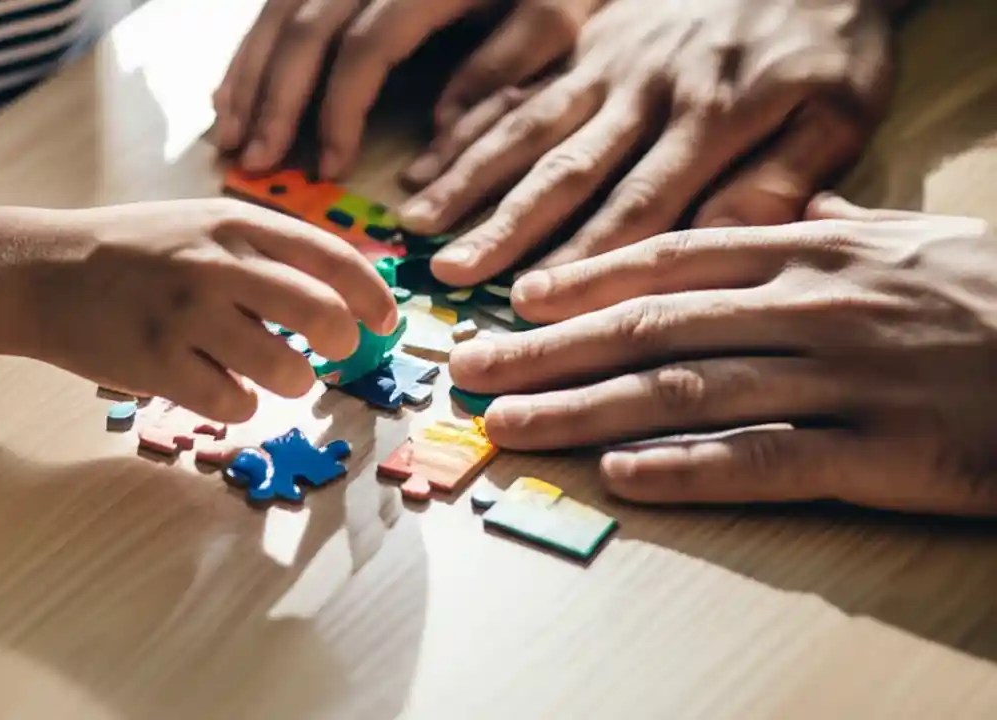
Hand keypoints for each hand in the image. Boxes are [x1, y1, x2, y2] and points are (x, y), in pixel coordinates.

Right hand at [18, 199, 397, 421]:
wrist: (41, 270)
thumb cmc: (134, 251)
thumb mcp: (202, 223)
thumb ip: (266, 249)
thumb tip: (344, 292)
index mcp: (235, 222)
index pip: (330, 257)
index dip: (372, 294)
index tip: (387, 322)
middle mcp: (216, 264)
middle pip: (320, 314)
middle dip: (341, 342)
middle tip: (332, 352)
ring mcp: (186, 315)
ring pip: (283, 369)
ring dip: (292, 382)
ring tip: (274, 375)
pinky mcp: (157, 363)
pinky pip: (233, 403)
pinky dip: (241, 405)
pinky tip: (222, 390)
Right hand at [213, 0, 591, 178]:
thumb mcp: (555, 13)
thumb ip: (503, 68)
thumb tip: (441, 132)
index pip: (363, 48)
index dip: (339, 110)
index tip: (328, 168)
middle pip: (304, 28)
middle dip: (273, 100)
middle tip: (254, 162)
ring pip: (278, 10)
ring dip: (248, 75)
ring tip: (229, 135)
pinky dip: (251, 46)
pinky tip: (234, 90)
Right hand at [401, 0, 892, 286]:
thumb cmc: (830, 40)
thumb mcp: (840, 109)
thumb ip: (785, 177)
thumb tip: (723, 240)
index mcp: (713, 121)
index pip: (641, 206)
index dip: (586, 259)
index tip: (533, 307)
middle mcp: (647, 93)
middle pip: (567, 170)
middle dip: (505, 225)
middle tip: (446, 271)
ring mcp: (612, 61)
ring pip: (531, 125)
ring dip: (471, 174)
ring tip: (417, 217)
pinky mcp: (592, 35)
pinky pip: (522, 74)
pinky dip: (474, 112)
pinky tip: (434, 145)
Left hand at [451, 196, 996, 516]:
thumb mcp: (913, 241)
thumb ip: (833, 229)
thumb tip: (783, 213)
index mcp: (813, 252)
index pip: (671, 261)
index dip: (583, 281)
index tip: (515, 302)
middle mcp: (811, 306)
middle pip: (652, 325)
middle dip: (548, 349)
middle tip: (470, 369)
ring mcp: (844, 379)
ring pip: (686, 390)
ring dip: (586, 408)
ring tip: (511, 423)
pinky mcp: (884, 454)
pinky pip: (767, 460)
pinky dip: (689, 468)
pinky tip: (624, 474)